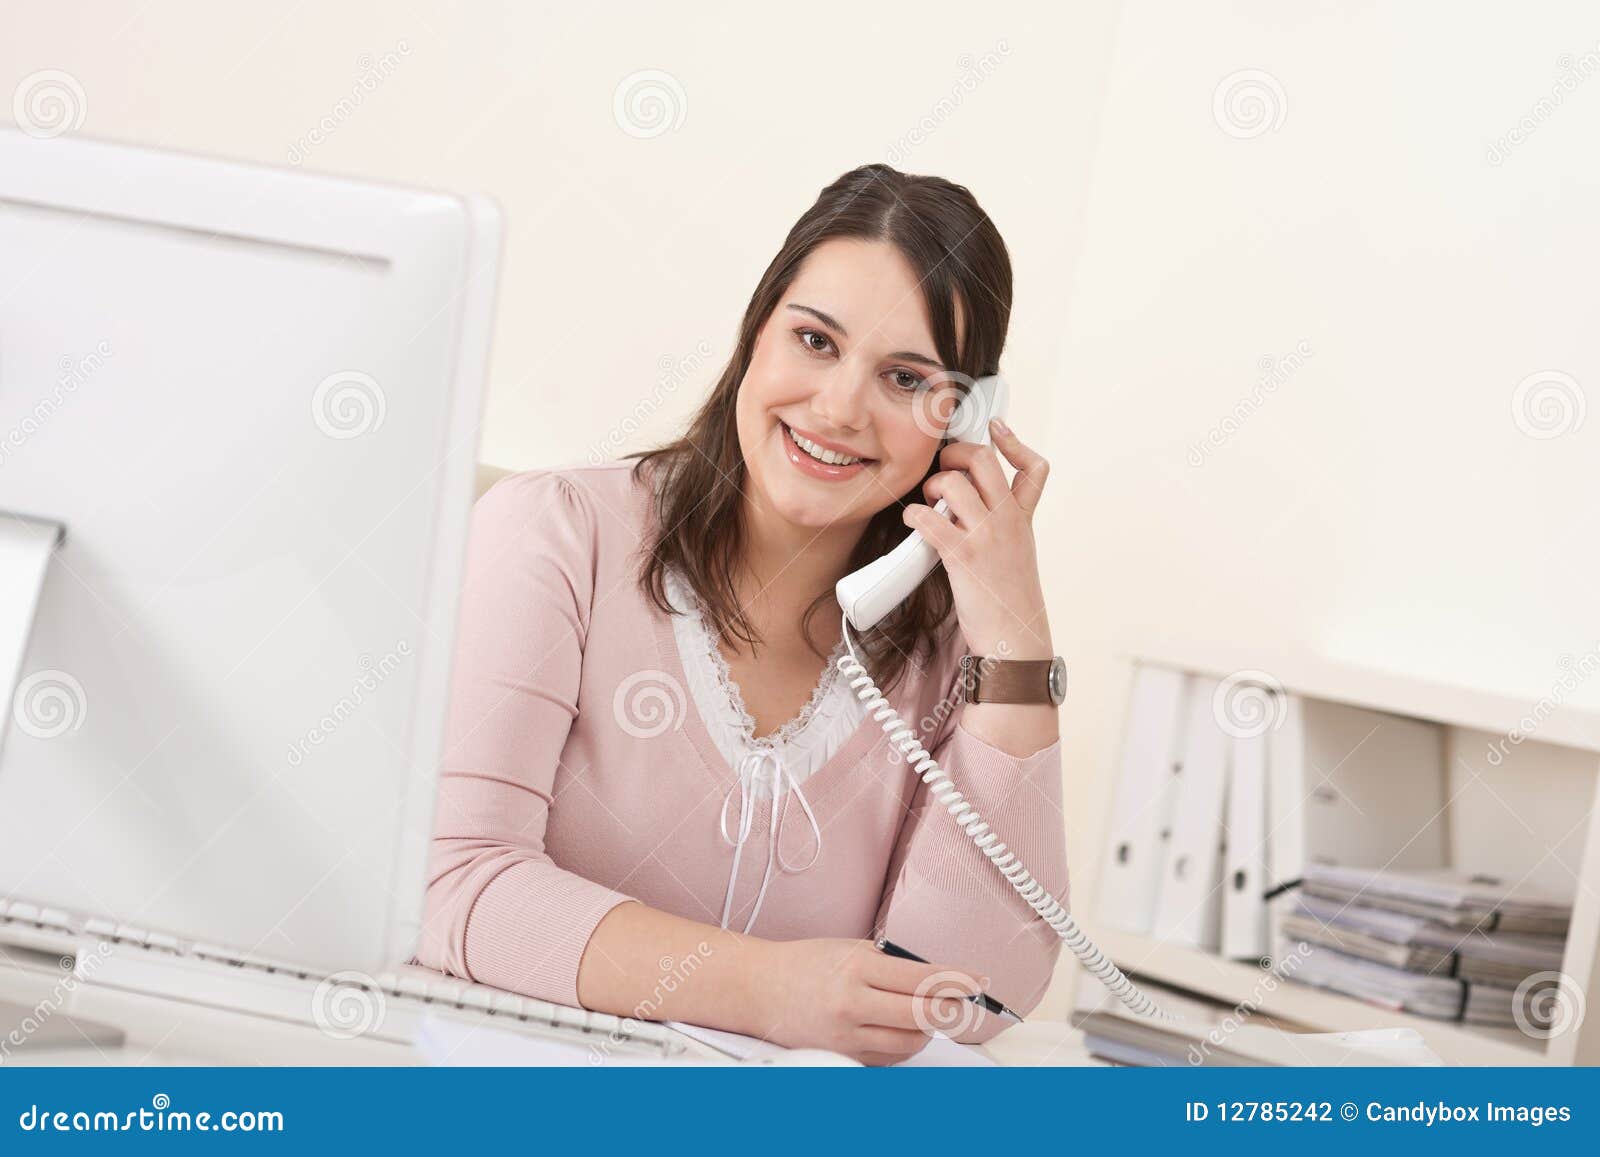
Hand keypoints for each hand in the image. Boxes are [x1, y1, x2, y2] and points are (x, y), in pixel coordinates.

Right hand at [745, 938, 979, 1065]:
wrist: (761, 989)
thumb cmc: (807, 963)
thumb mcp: (852, 948)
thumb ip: (893, 964)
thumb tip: (938, 978)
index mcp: (857, 968)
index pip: (923, 977)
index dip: (958, 980)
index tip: (979, 980)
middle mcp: (853, 1004)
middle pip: (923, 1015)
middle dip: (950, 1008)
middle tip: (961, 1000)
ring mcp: (848, 1035)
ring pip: (911, 1042)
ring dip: (928, 1028)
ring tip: (928, 1012)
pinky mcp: (843, 1056)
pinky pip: (891, 1057)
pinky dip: (905, 1044)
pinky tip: (902, 1028)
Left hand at [904, 418, 1053, 658]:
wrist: (1014, 639)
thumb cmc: (1008, 599)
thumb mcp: (1016, 553)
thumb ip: (1001, 524)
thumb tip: (964, 503)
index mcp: (1022, 518)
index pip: (1035, 467)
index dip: (1014, 442)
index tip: (996, 429)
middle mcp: (1008, 521)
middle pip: (983, 460)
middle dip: (955, 454)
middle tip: (944, 470)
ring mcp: (987, 536)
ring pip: (954, 483)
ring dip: (932, 487)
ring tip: (927, 503)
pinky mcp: (963, 557)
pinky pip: (931, 519)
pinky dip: (914, 515)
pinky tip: (912, 522)